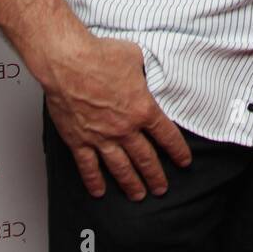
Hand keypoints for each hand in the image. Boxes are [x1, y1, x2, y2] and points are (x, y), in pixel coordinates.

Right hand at [43, 33, 192, 200]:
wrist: (68, 62)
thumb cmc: (99, 55)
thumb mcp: (135, 57)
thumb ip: (142, 70)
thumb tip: (143, 70)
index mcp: (142, 109)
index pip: (167, 136)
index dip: (177, 151)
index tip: (183, 162)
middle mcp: (124, 128)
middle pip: (146, 158)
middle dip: (156, 175)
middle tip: (162, 188)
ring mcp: (101, 137)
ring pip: (120, 168)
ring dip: (131, 184)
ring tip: (139, 195)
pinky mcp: (78, 140)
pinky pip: (88, 166)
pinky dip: (94, 181)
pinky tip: (99, 191)